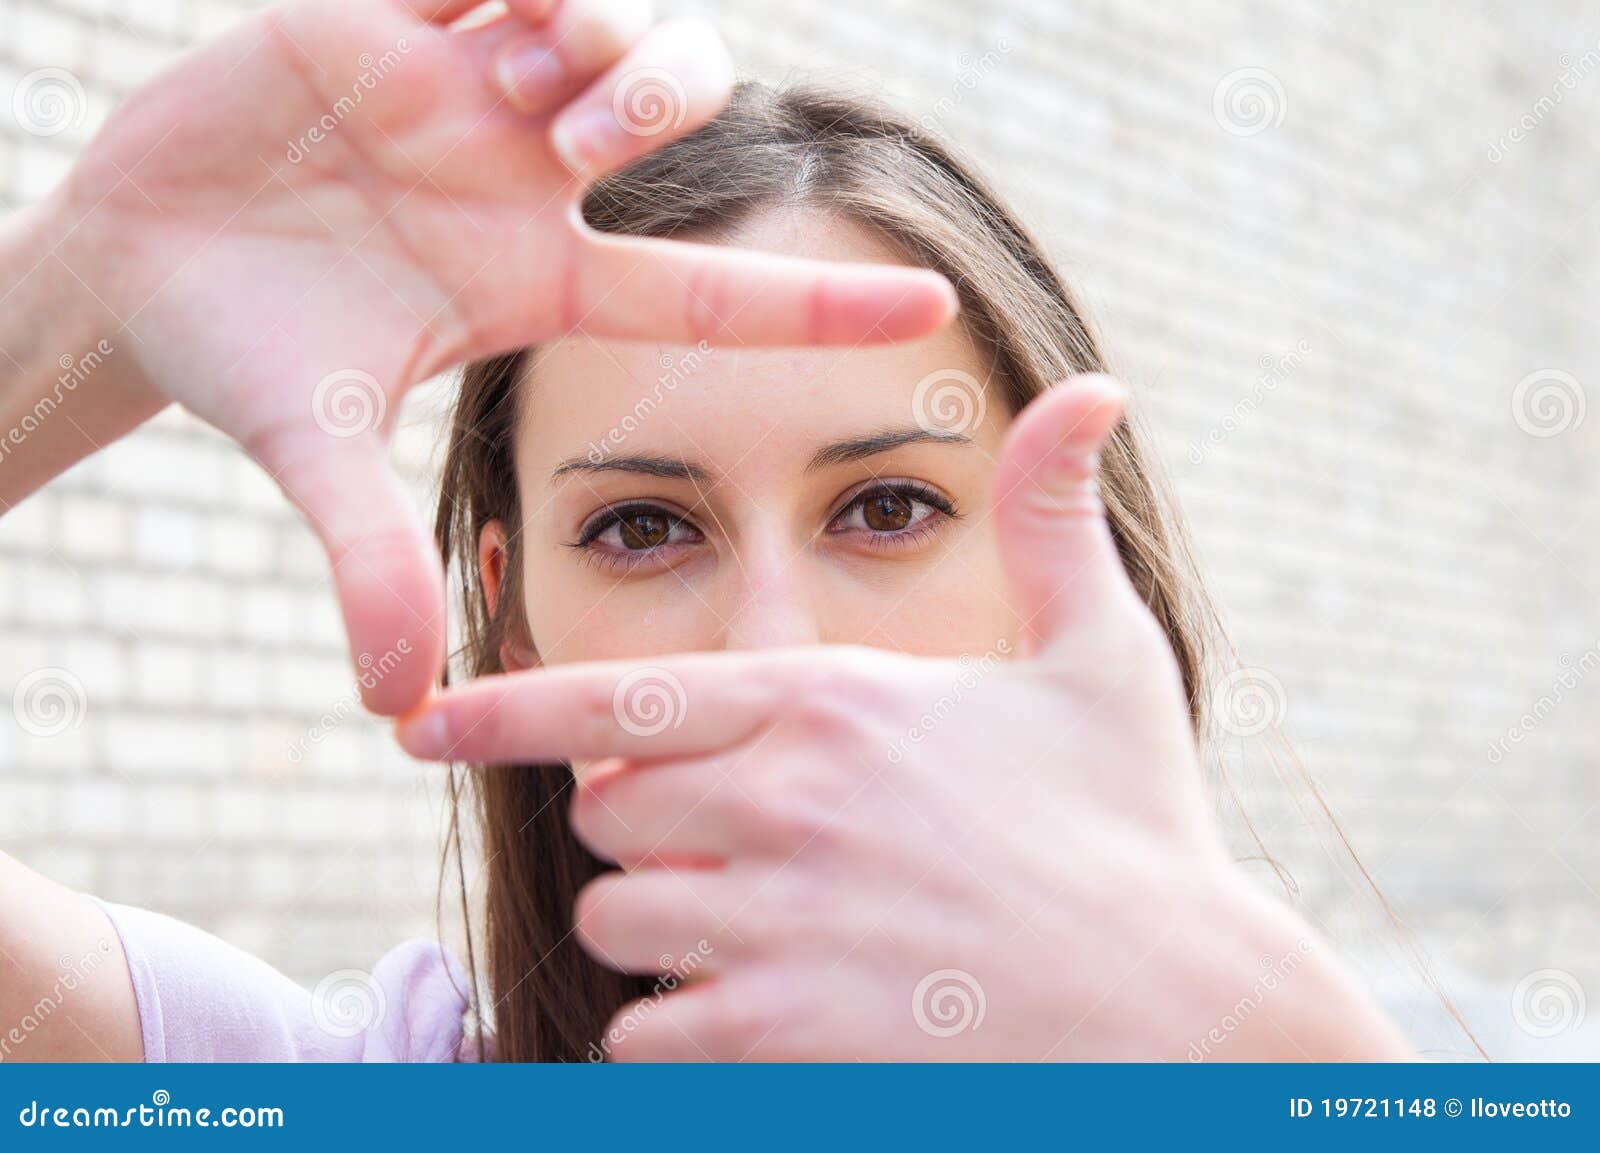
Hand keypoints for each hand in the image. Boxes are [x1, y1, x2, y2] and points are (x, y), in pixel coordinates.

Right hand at [34, 0, 953, 711]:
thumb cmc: (232, 358)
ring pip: (598, 16)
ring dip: (603, 35)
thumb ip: (369, 563)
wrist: (125, 271)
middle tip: (589, 143)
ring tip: (533, 85)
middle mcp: (524, 178)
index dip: (821, 306)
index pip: (710, 293)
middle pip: (675, 102)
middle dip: (665, 100)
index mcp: (540, 279)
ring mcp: (461, 91)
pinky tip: (474, 6)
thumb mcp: (311, 454)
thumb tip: (397, 707)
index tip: (932, 311)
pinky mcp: (382, 16)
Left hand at [396, 374, 1411, 1060]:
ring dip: (666, 933)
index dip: (501, 712)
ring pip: (619, 922)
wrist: (1188, 1009)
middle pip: (608, 816)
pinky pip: (645, 1033)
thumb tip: (1092, 387)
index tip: (422, 725)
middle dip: (649, 836)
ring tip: (769, 935)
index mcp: (830, 698)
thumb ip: (1058, 521)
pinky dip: (682, 1031)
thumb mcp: (1103, 658)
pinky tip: (772, 1018)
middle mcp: (781, 798)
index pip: (613, 694)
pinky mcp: (778, 1038)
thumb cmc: (1138, 831)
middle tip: (739, 853)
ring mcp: (772, 920)